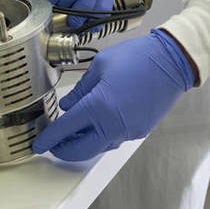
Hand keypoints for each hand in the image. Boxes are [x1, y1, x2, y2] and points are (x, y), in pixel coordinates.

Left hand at [32, 29, 194, 160]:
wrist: (171, 62)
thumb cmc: (136, 58)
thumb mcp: (100, 66)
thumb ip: (80, 90)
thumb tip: (67, 106)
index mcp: (99, 106)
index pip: (65, 129)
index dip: (49, 139)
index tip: (38, 144)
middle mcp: (114, 125)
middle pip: (81, 150)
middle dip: (63, 150)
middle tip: (53, 143)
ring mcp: (128, 131)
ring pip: (98, 147)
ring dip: (82, 143)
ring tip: (71, 131)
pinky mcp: (139, 131)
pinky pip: (114, 139)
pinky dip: (100, 135)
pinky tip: (94, 124)